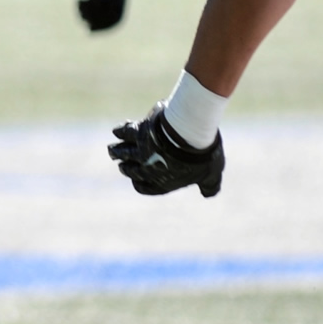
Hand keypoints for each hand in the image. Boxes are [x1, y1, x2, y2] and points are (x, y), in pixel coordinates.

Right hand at [108, 104, 224, 197]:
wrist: (190, 135)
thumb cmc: (201, 157)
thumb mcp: (210, 176)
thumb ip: (209, 186)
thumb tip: (209, 193)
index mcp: (162, 182)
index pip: (143, 187)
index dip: (138, 183)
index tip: (135, 179)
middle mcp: (147, 168)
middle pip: (130, 170)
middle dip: (126, 167)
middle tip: (122, 164)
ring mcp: (141, 150)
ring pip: (123, 152)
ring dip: (116, 151)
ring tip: (111, 150)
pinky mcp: (140, 132)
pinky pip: (125, 133)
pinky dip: (120, 131)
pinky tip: (117, 130)